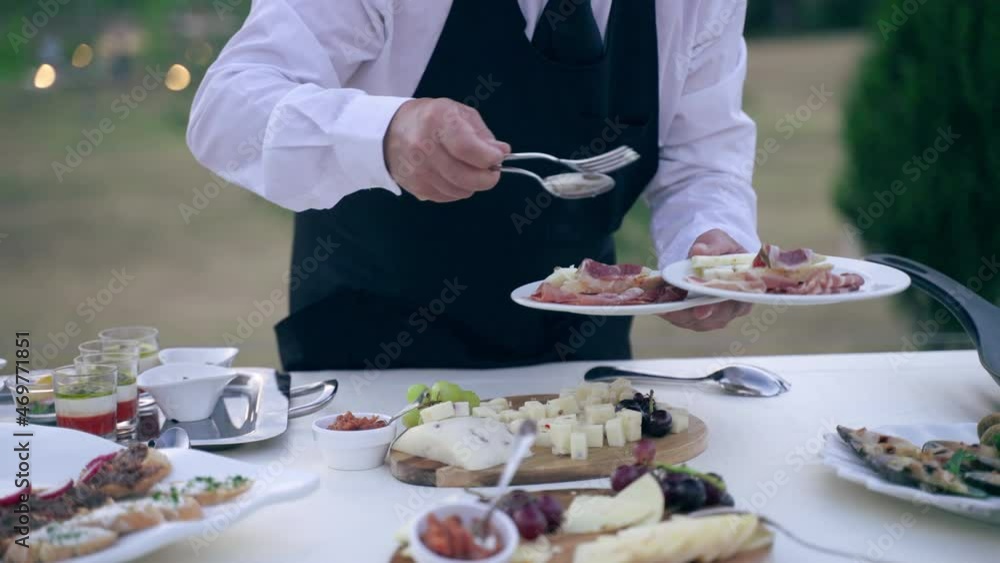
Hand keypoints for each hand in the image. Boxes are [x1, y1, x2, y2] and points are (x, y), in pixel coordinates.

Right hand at [384, 98, 510, 201]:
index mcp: (437, 120)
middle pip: (464, 176)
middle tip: (492, 172)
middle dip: (486, 178)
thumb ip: (483, 135)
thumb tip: (502, 152)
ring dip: (472, 185)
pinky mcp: (415, 187)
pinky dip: (457, 190)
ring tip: (470, 171)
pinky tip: (454, 177)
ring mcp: (417, 170)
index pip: (467, 148)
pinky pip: (447, 197)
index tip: (498, 158)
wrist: (391, 132)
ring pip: (458, 191)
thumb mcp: (459, 114)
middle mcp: (423, 146)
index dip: (488, 157)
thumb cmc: (432, 120)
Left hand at [660, 229, 752, 331]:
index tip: (699, 311)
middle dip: (691, 315)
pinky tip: (661, 307)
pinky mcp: (702, 317)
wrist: (713, 256)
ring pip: (699, 323)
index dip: (717, 308)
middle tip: (671, 311)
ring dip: (679, 316)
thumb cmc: (721, 248)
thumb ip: (712, 246)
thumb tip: (698, 251)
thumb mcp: (719, 240)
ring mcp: (719, 315)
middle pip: (715, 318)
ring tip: (662, 307)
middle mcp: (735, 307)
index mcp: (746, 289)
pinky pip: (688, 320)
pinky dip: (673, 315)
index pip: (734, 303)